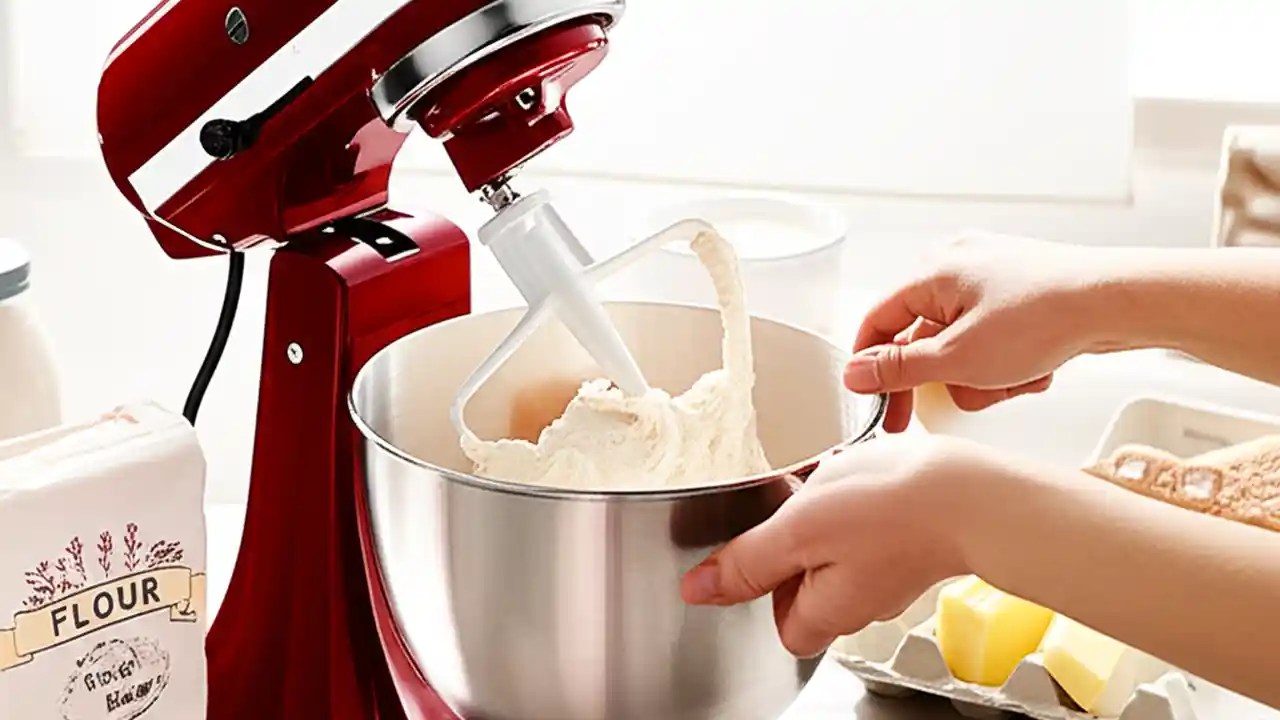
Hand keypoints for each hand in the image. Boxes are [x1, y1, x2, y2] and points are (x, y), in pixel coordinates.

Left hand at [679, 434, 1015, 657]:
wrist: (976, 490)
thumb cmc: (894, 508)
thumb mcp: (798, 531)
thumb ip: (747, 561)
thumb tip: (698, 590)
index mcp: (829, 611)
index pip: (781, 625)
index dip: (763, 586)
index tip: (763, 546)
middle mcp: (863, 603)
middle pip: (807, 589)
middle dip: (796, 545)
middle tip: (800, 507)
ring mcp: (892, 573)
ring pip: (838, 555)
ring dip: (826, 519)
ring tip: (834, 487)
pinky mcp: (913, 543)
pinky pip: (869, 531)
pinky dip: (860, 506)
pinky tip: (865, 480)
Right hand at [845, 233, 1114, 431]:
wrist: (1118, 300)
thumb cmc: (1043, 318)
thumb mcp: (958, 358)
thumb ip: (899, 369)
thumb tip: (855, 372)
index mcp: (930, 272)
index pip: (877, 322)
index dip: (872, 366)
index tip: (876, 402)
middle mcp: (956, 265)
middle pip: (922, 338)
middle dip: (941, 378)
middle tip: (931, 415)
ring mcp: (991, 276)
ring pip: (960, 344)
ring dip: (980, 375)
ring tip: (1011, 383)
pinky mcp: (1020, 291)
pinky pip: (992, 337)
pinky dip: (1006, 362)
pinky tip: (1034, 369)